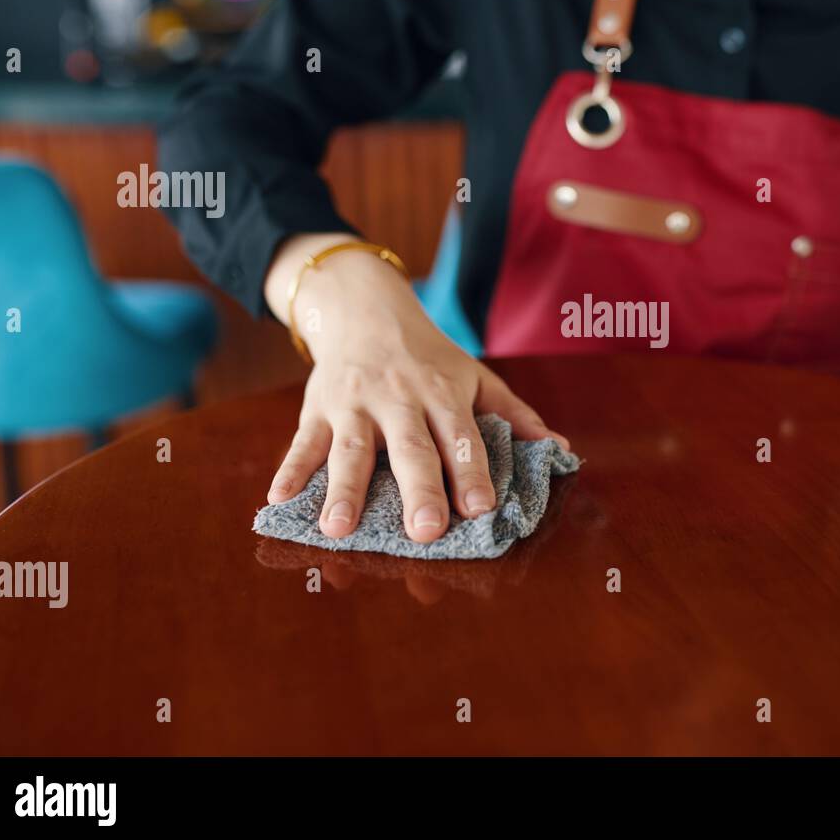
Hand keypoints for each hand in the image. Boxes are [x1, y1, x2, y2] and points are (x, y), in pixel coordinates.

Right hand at [262, 234, 567, 541]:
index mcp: (443, 394)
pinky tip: (278, 500)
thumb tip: (561, 448)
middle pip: (410, 449)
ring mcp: (355, 404)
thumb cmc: (430, 357)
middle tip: (426, 532)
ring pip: (351, 450)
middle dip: (419, 490)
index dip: (472, 472)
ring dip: (345, 490)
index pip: (461, 436)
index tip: (482, 508)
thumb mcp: (475, 376)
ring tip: (339, 530)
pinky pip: (303, 441)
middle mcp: (399, 399)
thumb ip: (514, 415)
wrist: (365, 308)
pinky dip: (290, 469)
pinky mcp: (318, 408)